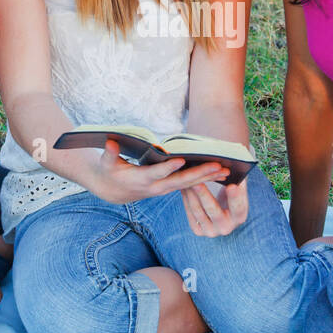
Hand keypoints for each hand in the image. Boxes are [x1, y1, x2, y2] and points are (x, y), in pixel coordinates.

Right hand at [87, 138, 227, 204]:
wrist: (115, 191)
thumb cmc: (111, 172)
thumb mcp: (107, 163)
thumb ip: (109, 153)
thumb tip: (110, 141)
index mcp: (142, 179)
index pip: (157, 173)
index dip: (168, 168)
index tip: (180, 160)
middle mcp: (157, 187)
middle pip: (181, 181)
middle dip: (199, 174)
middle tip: (216, 166)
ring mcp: (165, 189)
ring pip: (189, 185)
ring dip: (208, 178)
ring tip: (226, 171)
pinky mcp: (170, 188)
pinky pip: (190, 186)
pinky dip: (205, 180)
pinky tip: (220, 174)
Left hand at [181, 177, 248, 236]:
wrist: (220, 213)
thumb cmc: (230, 195)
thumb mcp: (236, 189)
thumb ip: (237, 180)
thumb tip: (236, 165)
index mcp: (240, 217)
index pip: (238, 207)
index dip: (235, 197)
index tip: (232, 185)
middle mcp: (226, 227)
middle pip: (214, 210)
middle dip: (204, 195)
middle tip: (198, 182)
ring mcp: (211, 231)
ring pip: (198, 211)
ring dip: (191, 194)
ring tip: (186, 180)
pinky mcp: (198, 230)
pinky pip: (190, 213)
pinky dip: (186, 199)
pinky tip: (183, 187)